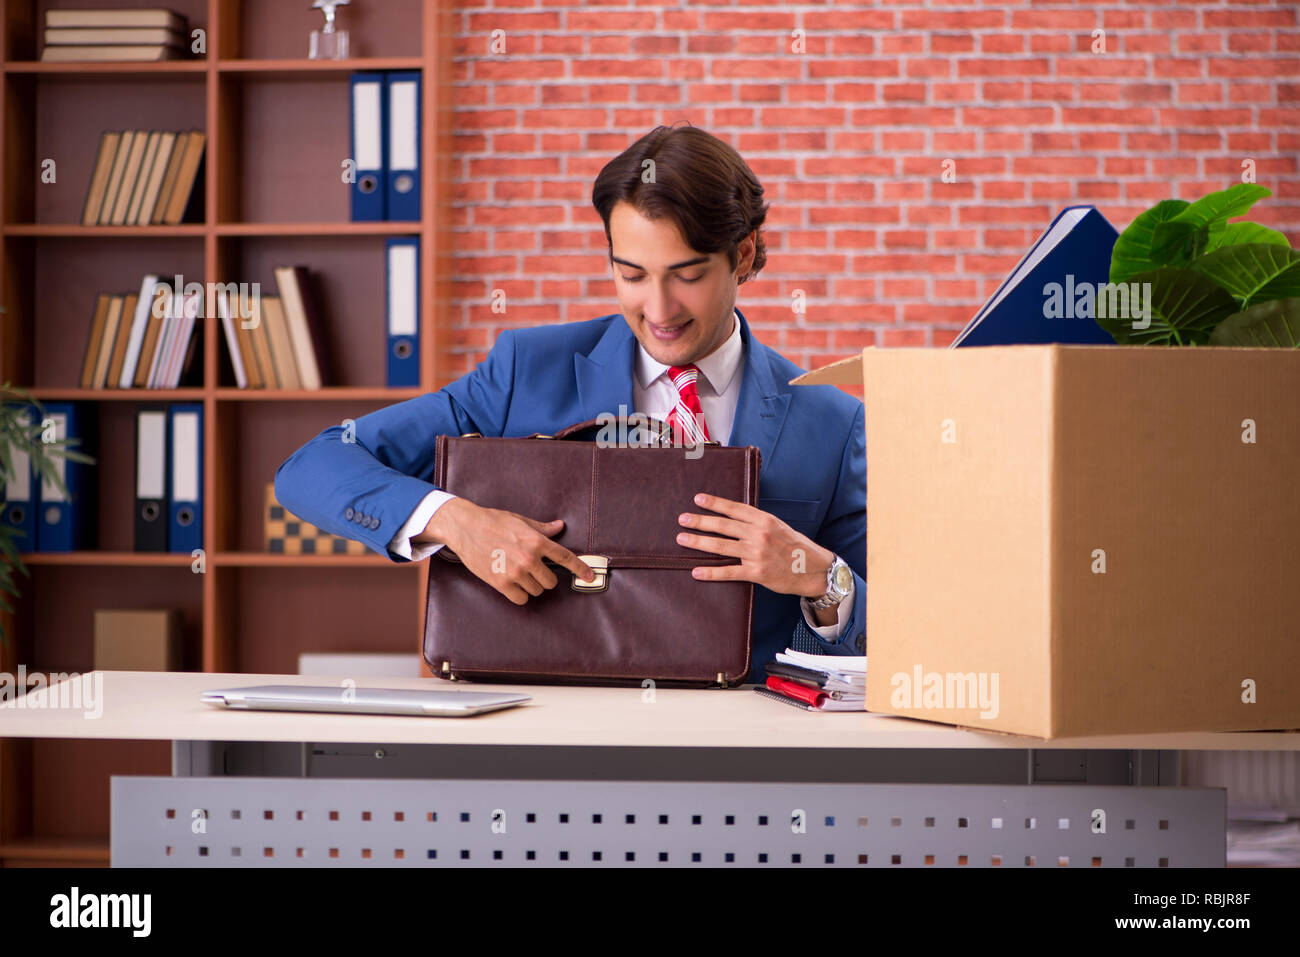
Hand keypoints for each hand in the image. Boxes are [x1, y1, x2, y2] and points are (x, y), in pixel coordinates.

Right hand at [422, 497, 593, 605]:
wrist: (466, 528)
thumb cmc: (493, 521)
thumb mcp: (521, 520)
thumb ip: (542, 528)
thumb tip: (560, 527)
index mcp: (536, 540)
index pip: (565, 557)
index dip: (580, 569)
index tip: (590, 577)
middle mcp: (528, 558)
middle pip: (550, 581)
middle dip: (545, 577)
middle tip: (533, 570)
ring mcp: (515, 572)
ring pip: (536, 591)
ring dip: (531, 586)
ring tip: (518, 573)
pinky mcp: (500, 583)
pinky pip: (521, 599)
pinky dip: (520, 594)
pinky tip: (512, 584)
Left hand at [676, 492, 834, 602]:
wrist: (814, 569)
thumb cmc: (795, 547)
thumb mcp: (779, 527)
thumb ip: (757, 522)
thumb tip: (733, 518)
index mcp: (764, 520)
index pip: (735, 509)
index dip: (715, 503)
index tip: (698, 499)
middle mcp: (759, 534)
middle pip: (723, 526)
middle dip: (700, 521)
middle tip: (682, 519)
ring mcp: (757, 554)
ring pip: (721, 546)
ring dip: (699, 542)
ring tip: (682, 539)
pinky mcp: (757, 573)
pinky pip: (729, 572)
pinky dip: (711, 572)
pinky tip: (696, 571)